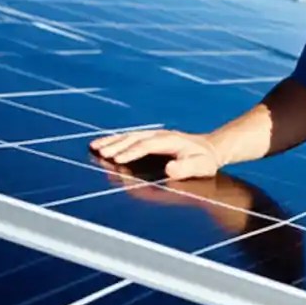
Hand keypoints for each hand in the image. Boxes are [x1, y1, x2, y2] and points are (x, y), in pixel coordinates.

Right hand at [89, 129, 225, 179]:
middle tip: (99, 152)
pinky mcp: (152, 138)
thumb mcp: (201, 167)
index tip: (117, 160)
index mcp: (171, 141)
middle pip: (135, 138)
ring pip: (130, 136)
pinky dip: (116, 140)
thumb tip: (169, 169)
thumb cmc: (205, 161)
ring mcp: (155, 135)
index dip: (132, 152)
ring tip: (94, 147)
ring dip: (113, 141)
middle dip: (117, 145)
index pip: (148, 145)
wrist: (211, 148)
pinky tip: (104, 144)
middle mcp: (161, 135)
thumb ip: (185, 169)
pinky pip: (131, 137)